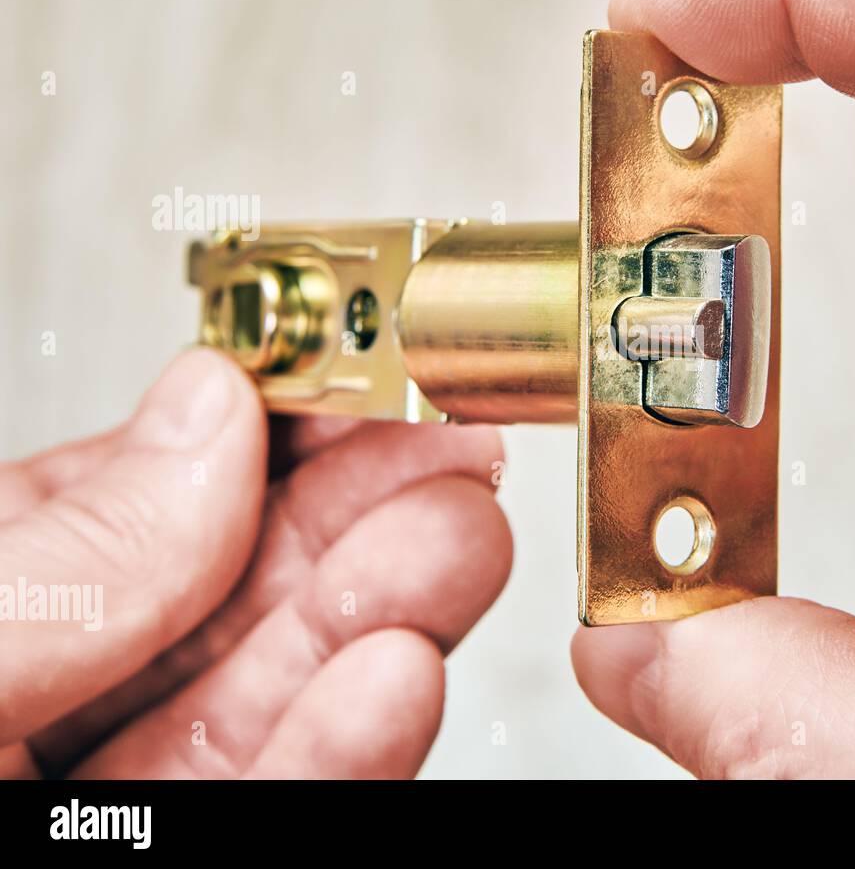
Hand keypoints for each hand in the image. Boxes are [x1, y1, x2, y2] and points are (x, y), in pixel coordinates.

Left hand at [0, 349, 509, 777]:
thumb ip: (68, 553)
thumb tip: (202, 413)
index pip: (146, 494)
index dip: (271, 425)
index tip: (368, 369)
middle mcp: (59, 699)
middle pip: (241, 591)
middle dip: (363, 513)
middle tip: (458, 447)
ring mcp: (130, 796)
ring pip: (282, 694)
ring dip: (388, 614)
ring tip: (460, 542)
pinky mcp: (193, 855)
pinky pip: (283, 802)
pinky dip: (354, 743)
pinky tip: (400, 674)